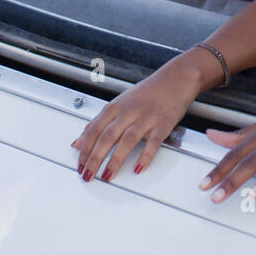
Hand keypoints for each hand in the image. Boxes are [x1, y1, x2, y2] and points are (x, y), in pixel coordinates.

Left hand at [72, 57, 202, 183]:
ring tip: (107, 176)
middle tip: (87, 175)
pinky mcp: (163, 123)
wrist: (176, 78)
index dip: (85, 149)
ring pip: (127, 140)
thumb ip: (98, 123)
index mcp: (115, 107)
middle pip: (107, 136)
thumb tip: (78, 142)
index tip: (80, 165)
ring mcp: (146, 117)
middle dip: (95, 158)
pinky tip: (139, 168)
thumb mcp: (118, 103)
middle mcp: (129, 111)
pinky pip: (153, 141)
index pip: (94, 130)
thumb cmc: (147, 93)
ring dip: (115, 160)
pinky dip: (146, 156)